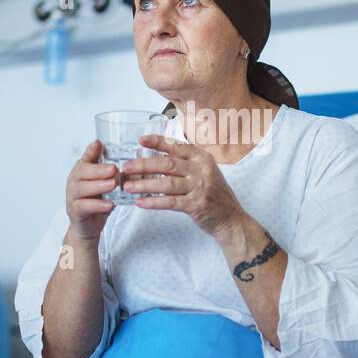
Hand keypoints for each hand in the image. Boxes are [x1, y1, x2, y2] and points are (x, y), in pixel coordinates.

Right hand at [65, 140, 117, 243]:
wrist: (88, 226)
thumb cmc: (98, 202)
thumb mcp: (108, 185)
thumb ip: (115, 174)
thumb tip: (133, 162)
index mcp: (82, 171)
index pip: (85, 158)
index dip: (91, 151)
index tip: (99, 144)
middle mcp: (74, 181)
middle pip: (82, 171)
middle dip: (98, 169)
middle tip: (113, 168)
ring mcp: (72, 196)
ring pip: (81, 188)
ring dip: (98, 185)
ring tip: (112, 185)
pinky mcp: (75, 211)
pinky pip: (83, 206)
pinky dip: (96, 205)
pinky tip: (108, 204)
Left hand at [121, 134, 245, 237]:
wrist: (231, 218)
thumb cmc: (213, 194)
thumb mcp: (204, 172)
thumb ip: (184, 165)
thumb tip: (153, 160)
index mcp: (202, 158)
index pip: (176, 146)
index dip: (157, 142)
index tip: (140, 140)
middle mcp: (201, 170)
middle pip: (167, 163)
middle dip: (144, 165)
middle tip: (126, 167)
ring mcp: (200, 187)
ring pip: (166, 183)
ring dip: (144, 184)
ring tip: (127, 186)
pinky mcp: (196, 205)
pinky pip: (170, 202)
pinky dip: (154, 202)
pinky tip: (140, 202)